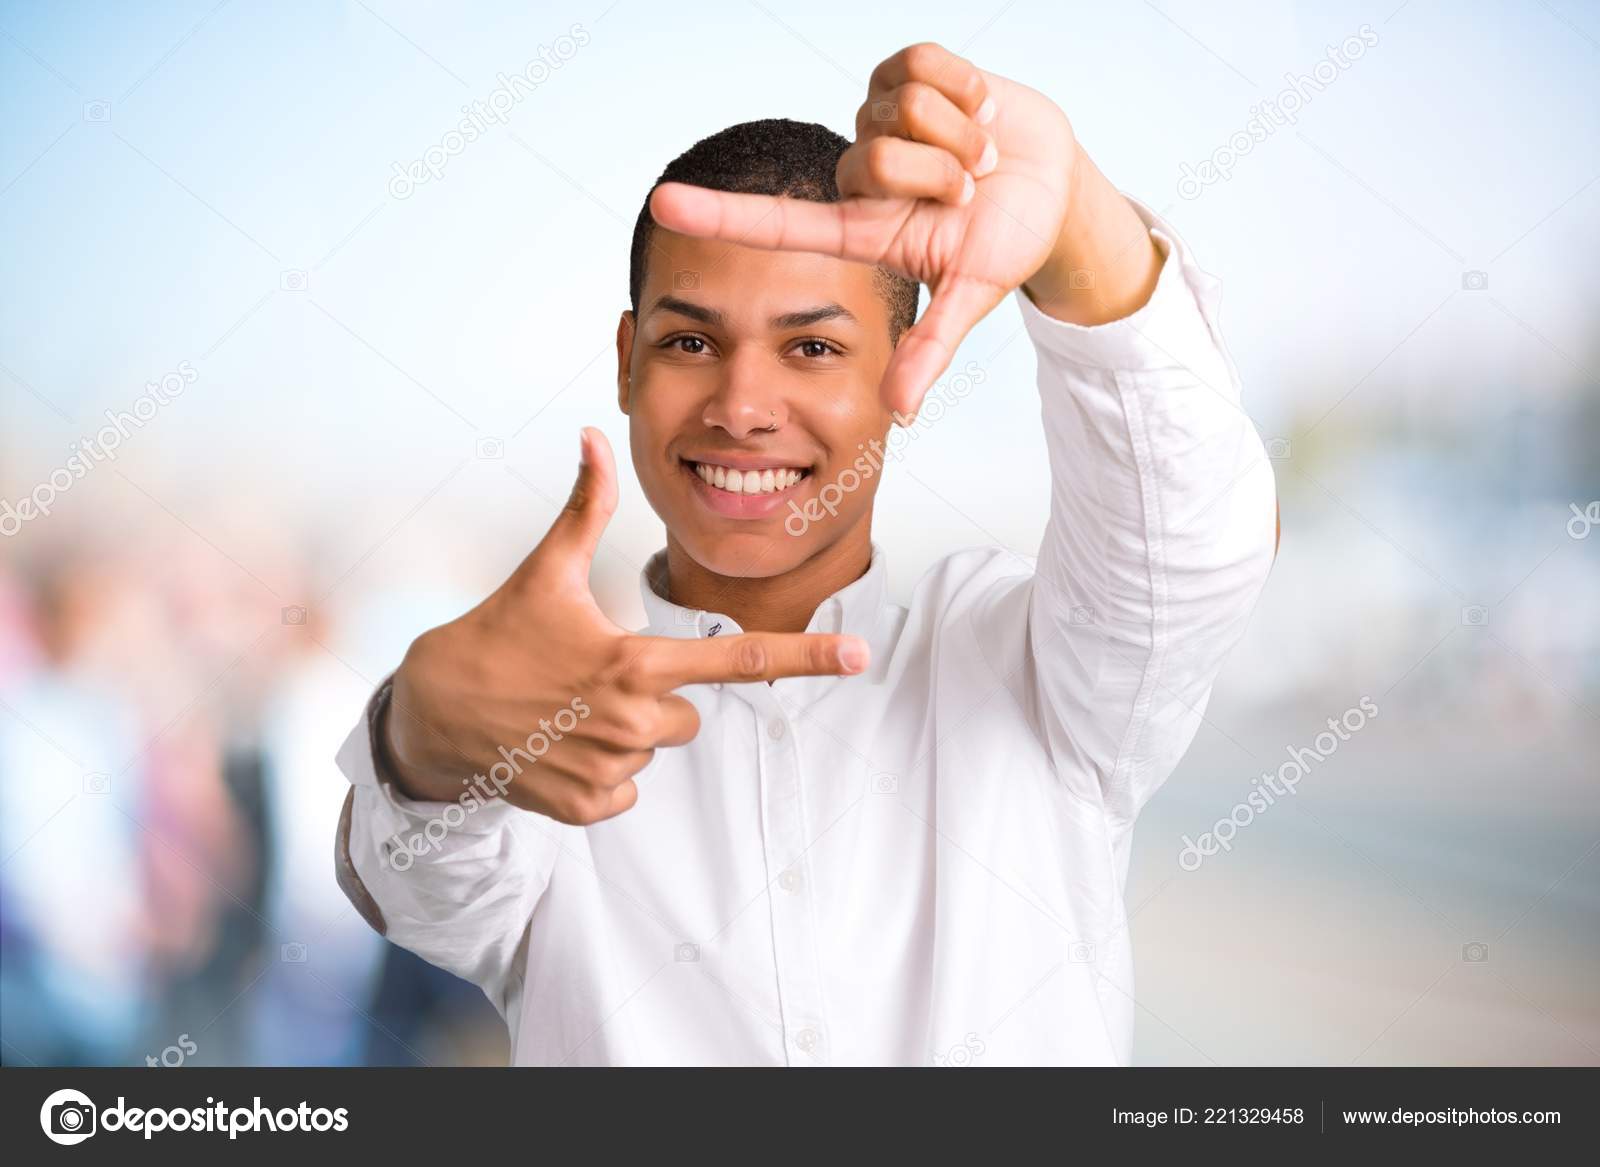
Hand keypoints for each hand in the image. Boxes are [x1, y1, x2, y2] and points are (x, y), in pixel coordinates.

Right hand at [383, 427, 869, 824]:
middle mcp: (632, 721)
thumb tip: (594, 437)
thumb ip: (584, 507)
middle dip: (655, 699)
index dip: (805, 655)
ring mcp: (610, 769)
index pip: (738, 659)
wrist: (432, 715)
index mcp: (635, 662)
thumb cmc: (496, 636)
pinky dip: (599, 773)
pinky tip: (558, 747)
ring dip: (622, 735)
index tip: (859, 656)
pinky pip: (625, 791)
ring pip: (653, 751)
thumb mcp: (545, 571)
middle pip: (689, 715)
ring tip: (567, 713)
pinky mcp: (588, 807)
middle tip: (594, 681)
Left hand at [649, 42, 1077, 417]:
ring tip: (980, 156)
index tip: (663, 206)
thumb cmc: (1007, 244)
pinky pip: (926, 64)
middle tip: (970, 188)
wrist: (1055, 187)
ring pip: (906, 108)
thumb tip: (899, 413)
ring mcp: (881, 120)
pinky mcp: (909, 72)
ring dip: (963, 135)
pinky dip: (970, 89)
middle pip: (875, 155)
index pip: (777, 221)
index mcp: (860, 227)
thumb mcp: (972, 296)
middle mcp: (859, 173)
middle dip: (941, 172)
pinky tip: (981, 112)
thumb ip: (931, 349)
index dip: (720, 215)